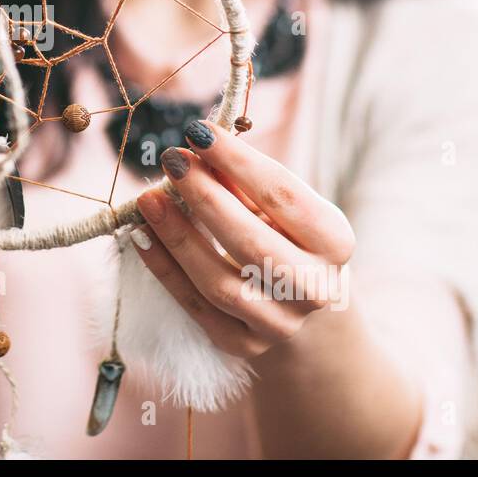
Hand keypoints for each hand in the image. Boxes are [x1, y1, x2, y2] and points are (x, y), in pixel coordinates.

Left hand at [132, 118, 355, 358]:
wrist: (307, 317)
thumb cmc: (290, 243)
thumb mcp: (283, 212)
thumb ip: (244, 184)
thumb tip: (197, 150)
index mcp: (335, 242)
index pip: (283, 197)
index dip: (238, 162)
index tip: (198, 132)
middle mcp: (315, 289)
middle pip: (252, 243)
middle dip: (206, 198)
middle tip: (171, 160)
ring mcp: (278, 323)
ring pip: (219, 282)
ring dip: (178, 236)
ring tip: (149, 199)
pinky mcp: (242, 344)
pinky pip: (195, 307)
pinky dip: (164, 270)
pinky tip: (142, 236)